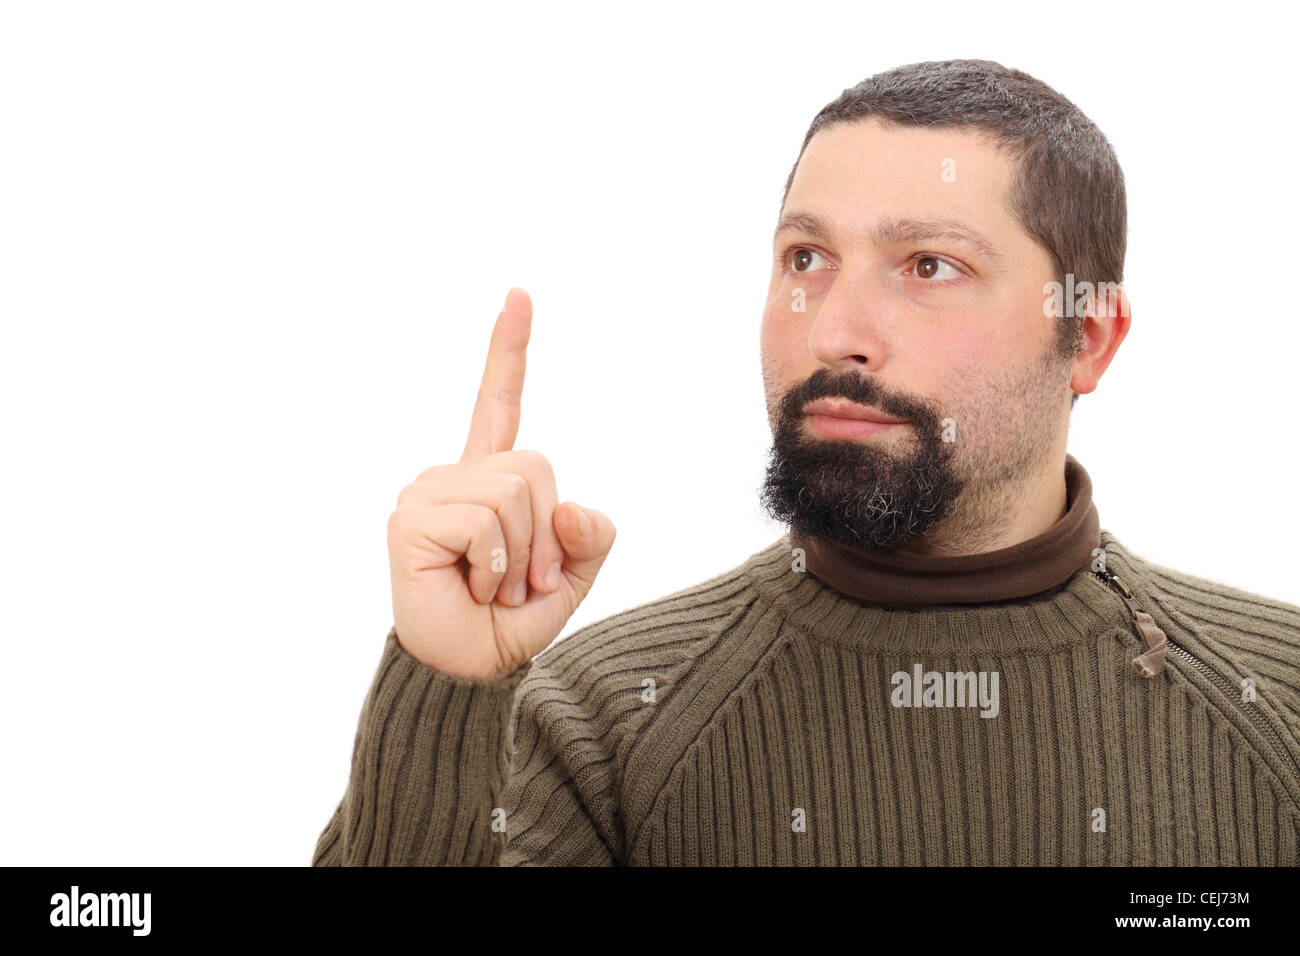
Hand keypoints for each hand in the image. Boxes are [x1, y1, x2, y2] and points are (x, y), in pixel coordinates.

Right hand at [386, 288, 616, 679]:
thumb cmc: (511, 622)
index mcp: (490, 479)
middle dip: (546, 534)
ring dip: (521, 557)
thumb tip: (572, 510)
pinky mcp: (409, 519)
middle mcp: (454, 476)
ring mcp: (427, 493)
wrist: (468, 671)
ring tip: (493, 588)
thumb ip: (590, 537)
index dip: (509, 351)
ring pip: (514, 492)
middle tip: (520, 582)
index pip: (501, 404)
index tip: (519, 294)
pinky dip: (494, 568)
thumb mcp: (572, 576)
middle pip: (534, 464)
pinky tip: (469, 587)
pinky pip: (484, 523)